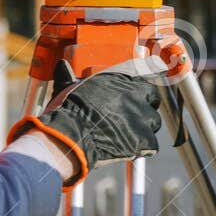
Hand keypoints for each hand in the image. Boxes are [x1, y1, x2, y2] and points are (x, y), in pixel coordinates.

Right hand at [10, 66, 163, 185]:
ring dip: (144, 129)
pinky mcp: (143, 137)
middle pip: (152, 98)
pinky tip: (129, 150)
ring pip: (153, 121)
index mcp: (119, 79)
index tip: (136, 97)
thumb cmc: (67, 113)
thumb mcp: (68, 89)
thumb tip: (62, 65)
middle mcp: (135, 93)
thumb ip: (70, 78)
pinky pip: (152, 144)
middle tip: (133, 119)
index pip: (141, 76)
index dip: (139, 90)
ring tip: (127, 137)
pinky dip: (143, 149)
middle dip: (145, 107)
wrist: (70, 135)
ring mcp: (141, 115)